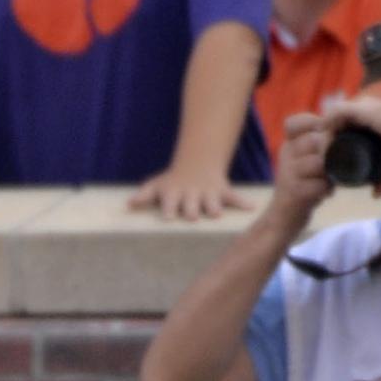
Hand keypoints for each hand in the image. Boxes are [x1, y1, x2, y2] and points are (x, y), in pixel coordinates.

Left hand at [129, 161, 247, 220]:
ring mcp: (209, 194)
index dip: (169, 210)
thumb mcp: (157, 186)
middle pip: (192, 206)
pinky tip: (252, 208)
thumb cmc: (173, 181)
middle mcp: (192, 195)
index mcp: (175, 195)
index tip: (169, 217)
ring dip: (214, 207)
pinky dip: (243, 203)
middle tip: (193, 216)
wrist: (197, 163)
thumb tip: (128, 203)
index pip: (171, 204)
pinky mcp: (223, 192)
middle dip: (192, 211)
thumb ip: (144, 195)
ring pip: (213, 202)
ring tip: (216, 213)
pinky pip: (235, 198)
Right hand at [271, 110, 334, 220]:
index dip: (311, 124)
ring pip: (319, 162)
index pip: (294, 123)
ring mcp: (287, 174)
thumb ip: (321, 143)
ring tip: (328, 180)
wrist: (284, 216)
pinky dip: (326, 190)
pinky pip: (319, 184)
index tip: (322, 135)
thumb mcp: (308, 158)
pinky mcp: (293, 192)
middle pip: (315, 140)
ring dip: (330, 173)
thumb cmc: (305, 183)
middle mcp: (284, 155)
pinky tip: (323, 194)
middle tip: (332, 166)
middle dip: (331, 152)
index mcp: (288, 144)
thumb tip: (347, 128)